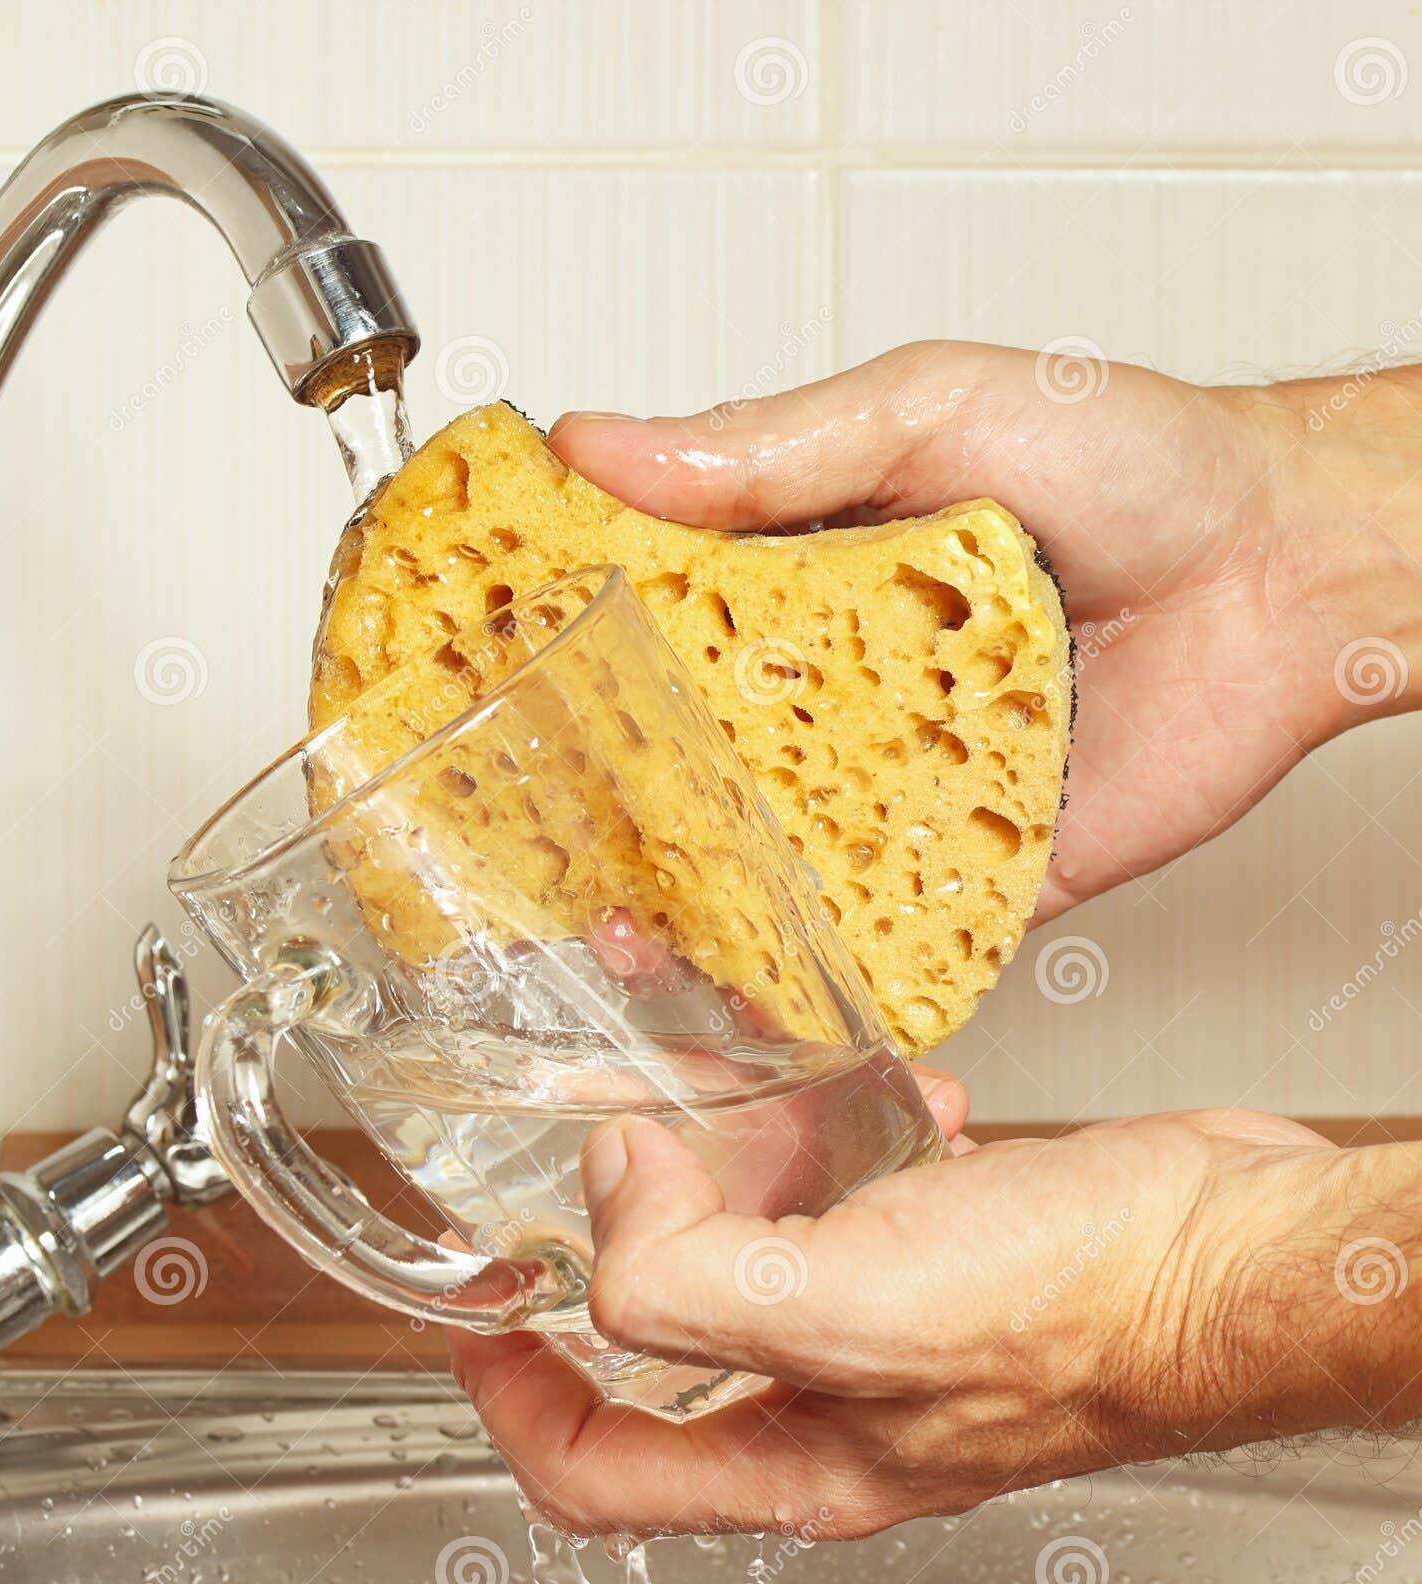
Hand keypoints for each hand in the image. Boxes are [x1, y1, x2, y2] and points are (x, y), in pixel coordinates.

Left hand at [448, 1089, 1421, 1539]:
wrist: (1240, 1249)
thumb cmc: (1093, 1307)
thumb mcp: (860, 1311)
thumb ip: (691, 1277)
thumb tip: (607, 1193)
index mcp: (796, 1452)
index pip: (595, 1468)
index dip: (511, 1396)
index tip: (473, 1314)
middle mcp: (832, 1392)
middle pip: (668, 1325)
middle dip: (636, 1220)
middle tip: (624, 1130)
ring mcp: (890, 1316)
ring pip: (758, 1233)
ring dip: (742, 1154)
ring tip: (755, 1086)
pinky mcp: (942, 1241)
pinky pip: (852, 1181)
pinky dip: (847, 1126)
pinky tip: (888, 1094)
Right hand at [550, 348, 1421, 920]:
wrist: (1285, 571)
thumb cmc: (1134, 464)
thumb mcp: (936, 408)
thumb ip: (779, 443)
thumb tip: (609, 445)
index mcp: (811, 579)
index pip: (663, 624)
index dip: (577, 654)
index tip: (492, 678)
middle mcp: (845, 692)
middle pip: (702, 760)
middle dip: (617, 805)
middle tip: (535, 833)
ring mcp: (902, 786)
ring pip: (774, 859)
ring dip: (698, 897)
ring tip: (623, 925)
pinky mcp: (975, 869)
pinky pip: (884, 927)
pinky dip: (823, 961)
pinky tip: (751, 982)